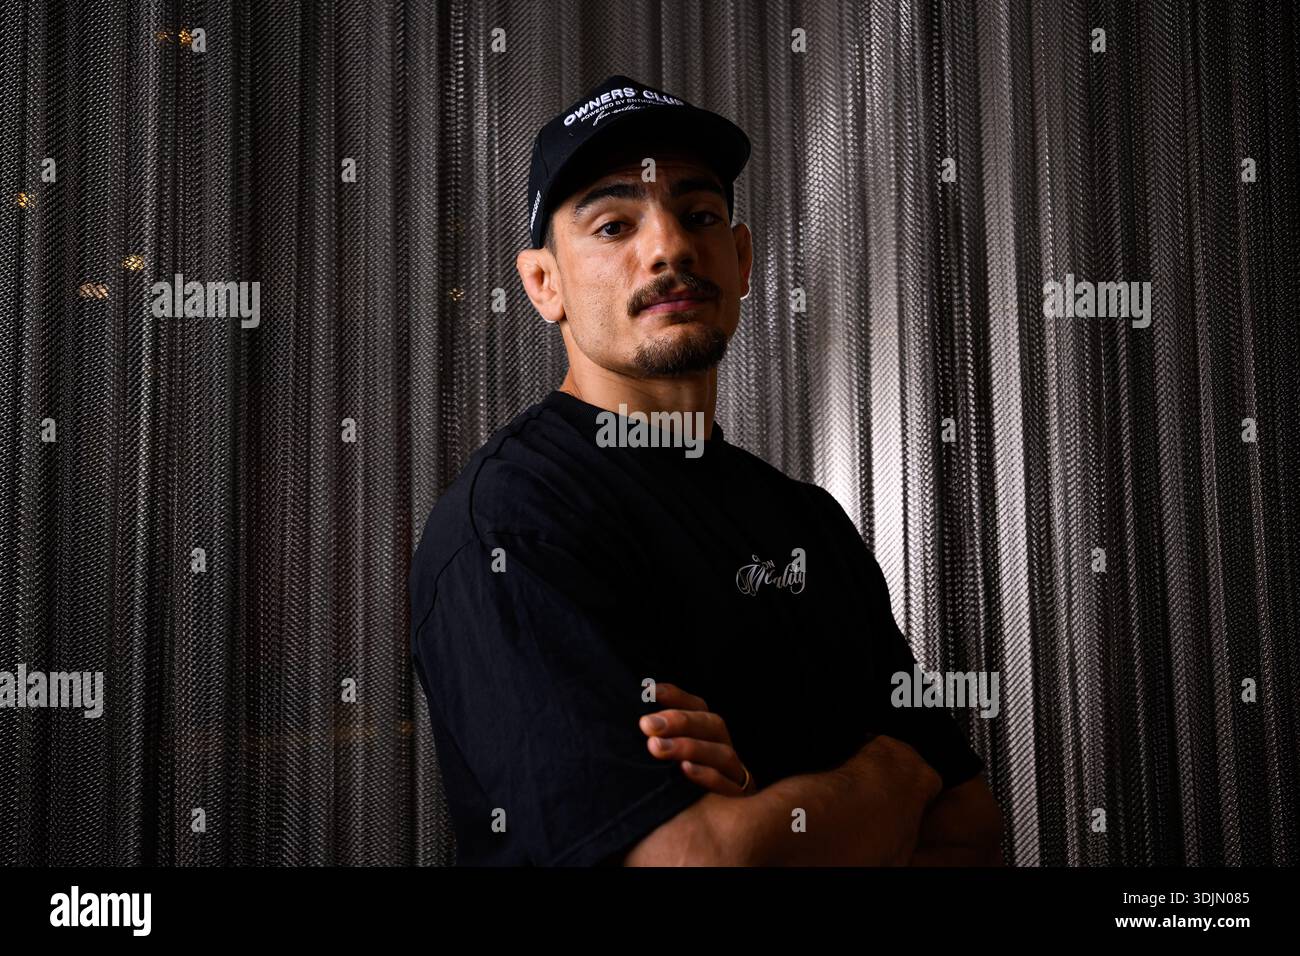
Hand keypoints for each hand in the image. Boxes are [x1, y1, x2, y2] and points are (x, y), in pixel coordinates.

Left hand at [639, 682, 757, 796]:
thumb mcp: (674, 759)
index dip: (677, 696)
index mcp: (710, 735)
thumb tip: (633, 721)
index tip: (650, 691)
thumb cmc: (684, 788)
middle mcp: (725, 749)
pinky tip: (684, 772)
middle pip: (713, 725)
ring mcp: (735, 774)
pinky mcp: (739, 799)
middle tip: (646, 725)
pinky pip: (729, 786)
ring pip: (722, 753)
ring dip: (689, 747)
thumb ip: (660, 739)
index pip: (699, 707)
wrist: (718, 826)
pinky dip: (707, 776)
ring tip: (656, 748)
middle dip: (679, 722)